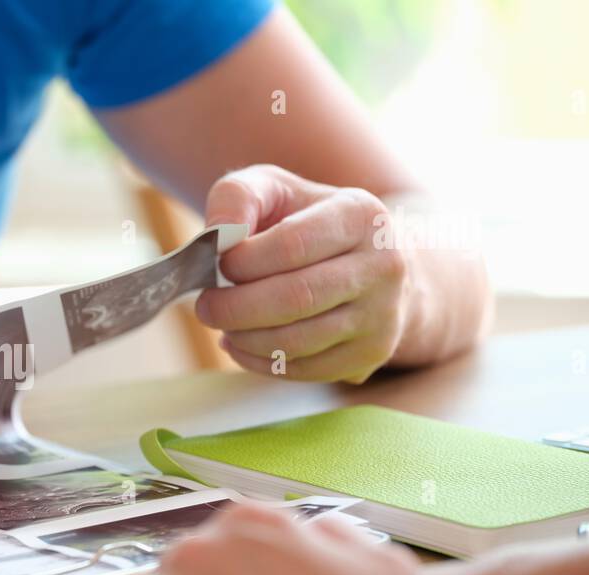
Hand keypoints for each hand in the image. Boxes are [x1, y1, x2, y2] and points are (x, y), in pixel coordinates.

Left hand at [197, 164, 409, 383]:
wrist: (369, 261)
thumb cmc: (306, 222)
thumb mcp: (274, 190)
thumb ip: (238, 197)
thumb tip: (218, 234)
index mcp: (360, 215)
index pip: (291, 245)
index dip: (243, 262)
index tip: (217, 265)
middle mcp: (383, 266)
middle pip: (295, 299)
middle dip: (235, 308)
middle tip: (204, 307)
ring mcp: (382, 314)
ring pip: (298, 341)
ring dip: (245, 338)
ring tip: (223, 324)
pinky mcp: (371, 353)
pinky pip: (305, 369)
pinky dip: (259, 362)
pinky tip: (241, 344)